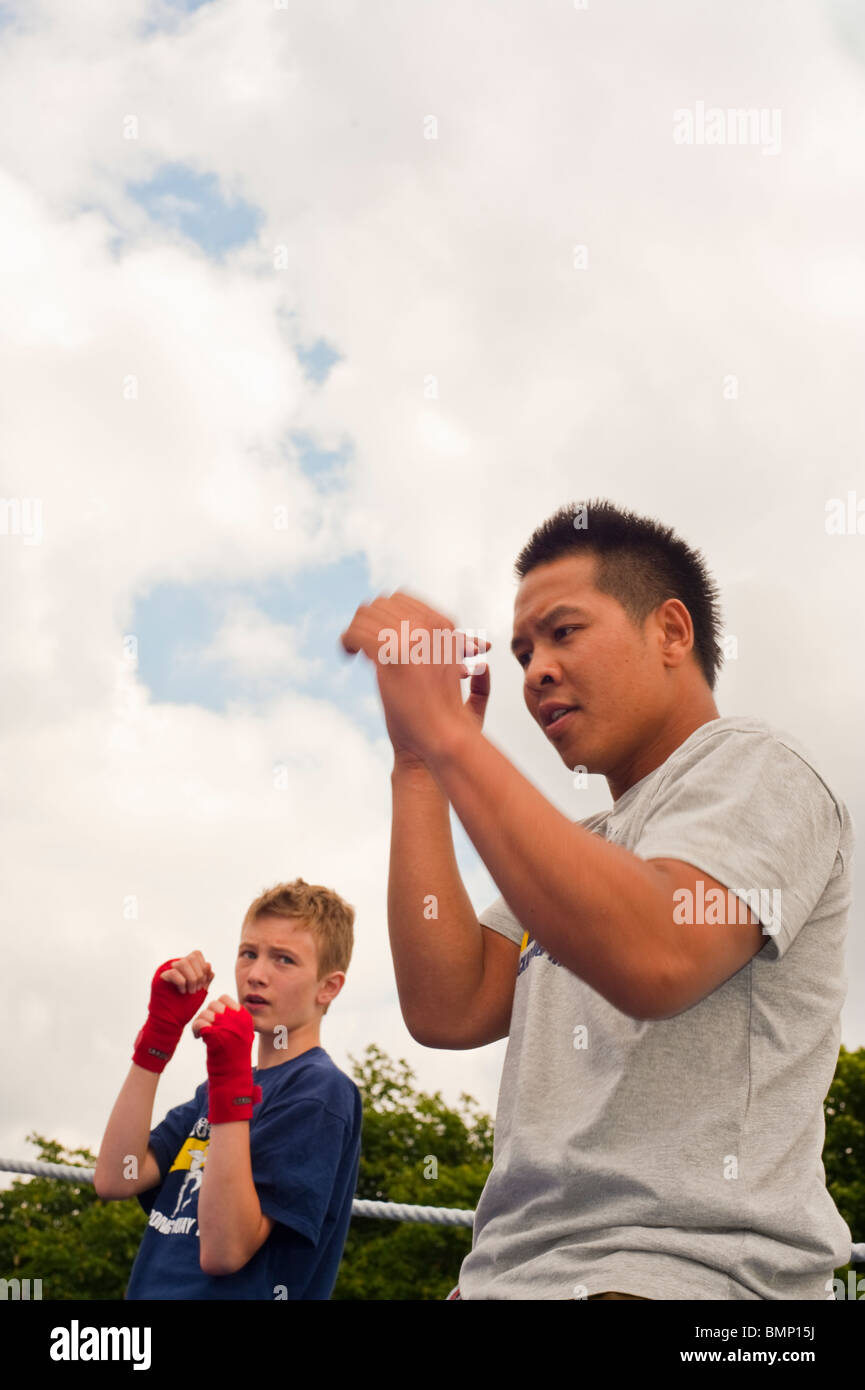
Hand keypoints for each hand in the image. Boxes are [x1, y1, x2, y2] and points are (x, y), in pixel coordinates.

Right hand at [132, 952, 213, 1073]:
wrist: (172, 1022)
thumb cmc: (185, 1008)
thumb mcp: (201, 991)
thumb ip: (206, 978)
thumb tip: (208, 964)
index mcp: (185, 967)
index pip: (197, 954)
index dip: (203, 968)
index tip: (203, 984)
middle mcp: (174, 965)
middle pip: (192, 957)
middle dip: (198, 975)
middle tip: (196, 990)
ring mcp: (165, 971)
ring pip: (182, 962)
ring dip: (191, 979)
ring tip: (190, 992)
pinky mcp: (158, 979)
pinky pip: (173, 972)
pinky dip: (181, 983)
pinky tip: (182, 992)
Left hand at [193, 997, 261, 1124]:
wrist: (233, 1078)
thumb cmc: (235, 1057)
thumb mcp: (241, 1035)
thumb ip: (233, 1019)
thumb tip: (217, 1006)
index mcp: (244, 1017)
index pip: (225, 998)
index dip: (216, 1006)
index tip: (216, 1019)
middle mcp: (236, 1020)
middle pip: (213, 1005)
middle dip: (207, 1014)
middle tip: (207, 1027)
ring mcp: (226, 1027)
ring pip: (205, 1013)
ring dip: (200, 1022)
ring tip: (202, 1034)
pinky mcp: (215, 1035)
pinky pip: (199, 1023)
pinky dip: (195, 1029)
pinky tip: (198, 1037)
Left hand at [340, 590, 489, 766]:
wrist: (445, 735)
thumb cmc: (444, 710)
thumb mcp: (445, 667)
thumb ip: (433, 645)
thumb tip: (403, 630)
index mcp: (443, 626)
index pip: (401, 599)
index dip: (384, 613)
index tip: (376, 633)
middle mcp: (428, 626)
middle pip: (382, 604)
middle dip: (368, 619)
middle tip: (360, 641)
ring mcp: (411, 638)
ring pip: (367, 615)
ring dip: (356, 628)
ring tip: (351, 648)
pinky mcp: (391, 655)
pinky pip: (357, 634)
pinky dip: (347, 641)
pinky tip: (347, 654)